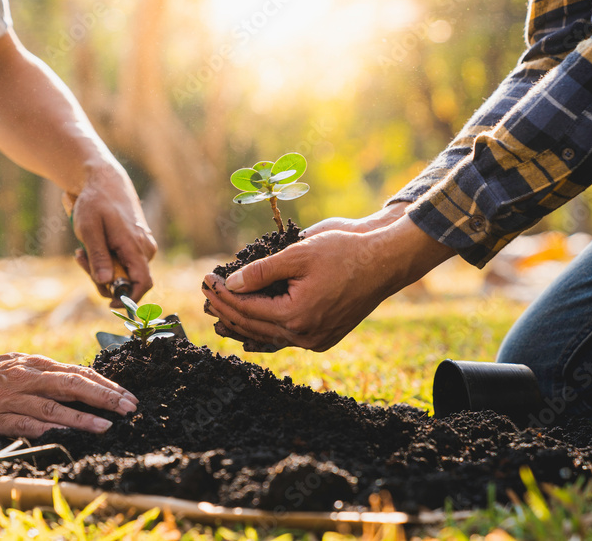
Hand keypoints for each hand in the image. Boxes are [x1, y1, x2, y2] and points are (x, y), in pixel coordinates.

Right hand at [0, 353, 138, 436]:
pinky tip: (64, 432)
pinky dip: (45, 427)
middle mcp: (27, 378)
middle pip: (71, 385)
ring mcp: (11, 397)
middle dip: (103, 396)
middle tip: (127, 407)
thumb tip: (83, 380)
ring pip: (52, 406)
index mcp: (35, 364)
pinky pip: (24, 423)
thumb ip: (48, 373)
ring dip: (80, 417)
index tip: (127, 396)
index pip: (77, 372)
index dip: (105, 384)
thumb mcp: (20, 365)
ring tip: (105, 425)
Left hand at [70, 163, 156, 305]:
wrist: (105, 180)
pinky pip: (122, 262)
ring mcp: (142, 246)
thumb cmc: (95, 201)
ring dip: (101, 268)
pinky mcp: (136, 244)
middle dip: (103, 278)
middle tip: (80, 258)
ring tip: (81, 250)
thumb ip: (98, 256)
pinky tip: (92, 244)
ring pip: (123, 272)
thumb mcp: (89, 229)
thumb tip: (106, 282)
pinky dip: (106, 259)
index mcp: (136, 246)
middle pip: (128, 281)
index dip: (128, 298)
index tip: (110, 304)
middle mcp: (145, 249)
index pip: (142, 283)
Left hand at [201, 208, 453, 351]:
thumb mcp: (297, 254)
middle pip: (252, 326)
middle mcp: (304, 335)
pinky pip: (285, 339)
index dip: (222, 294)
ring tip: (218, 313)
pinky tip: (248, 332)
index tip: (206, 279)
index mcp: (296, 315)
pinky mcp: (324, 337)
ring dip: (242, 324)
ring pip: (267, 337)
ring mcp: (315, 340)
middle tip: (207, 290)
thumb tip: (231, 284)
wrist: (385, 260)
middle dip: (226, 308)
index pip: (245, 308)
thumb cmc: (344, 251)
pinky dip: (264, 333)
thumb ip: (261, 271)